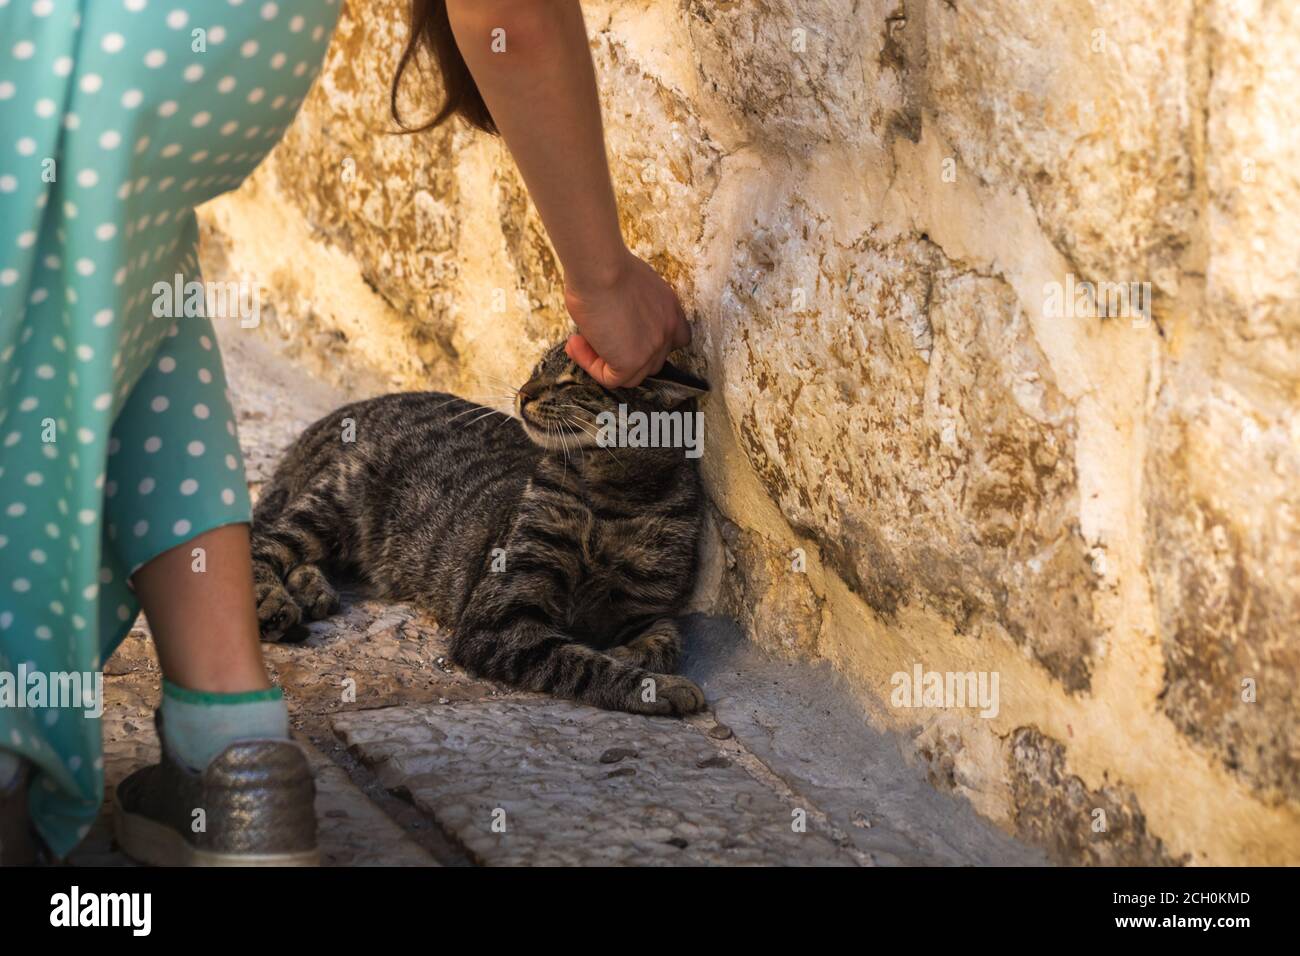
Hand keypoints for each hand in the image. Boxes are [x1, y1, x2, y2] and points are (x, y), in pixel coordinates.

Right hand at [563, 249, 690, 387]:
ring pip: (632, 375)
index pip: (677, 338)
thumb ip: (631, 307)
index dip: (652, 343)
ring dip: (603, 361)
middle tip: (594, 337)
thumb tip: (611, 322)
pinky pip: (611, 379)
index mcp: (670, 309)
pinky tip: (575, 344)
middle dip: (623, 353)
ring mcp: (653, 348)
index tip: (625, 335)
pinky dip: (590, 365)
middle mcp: (668, 330)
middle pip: (653, 361)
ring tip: (579, 340)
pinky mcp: (632, 362)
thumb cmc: (606, 266)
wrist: (599, 268)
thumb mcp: (629, 284)